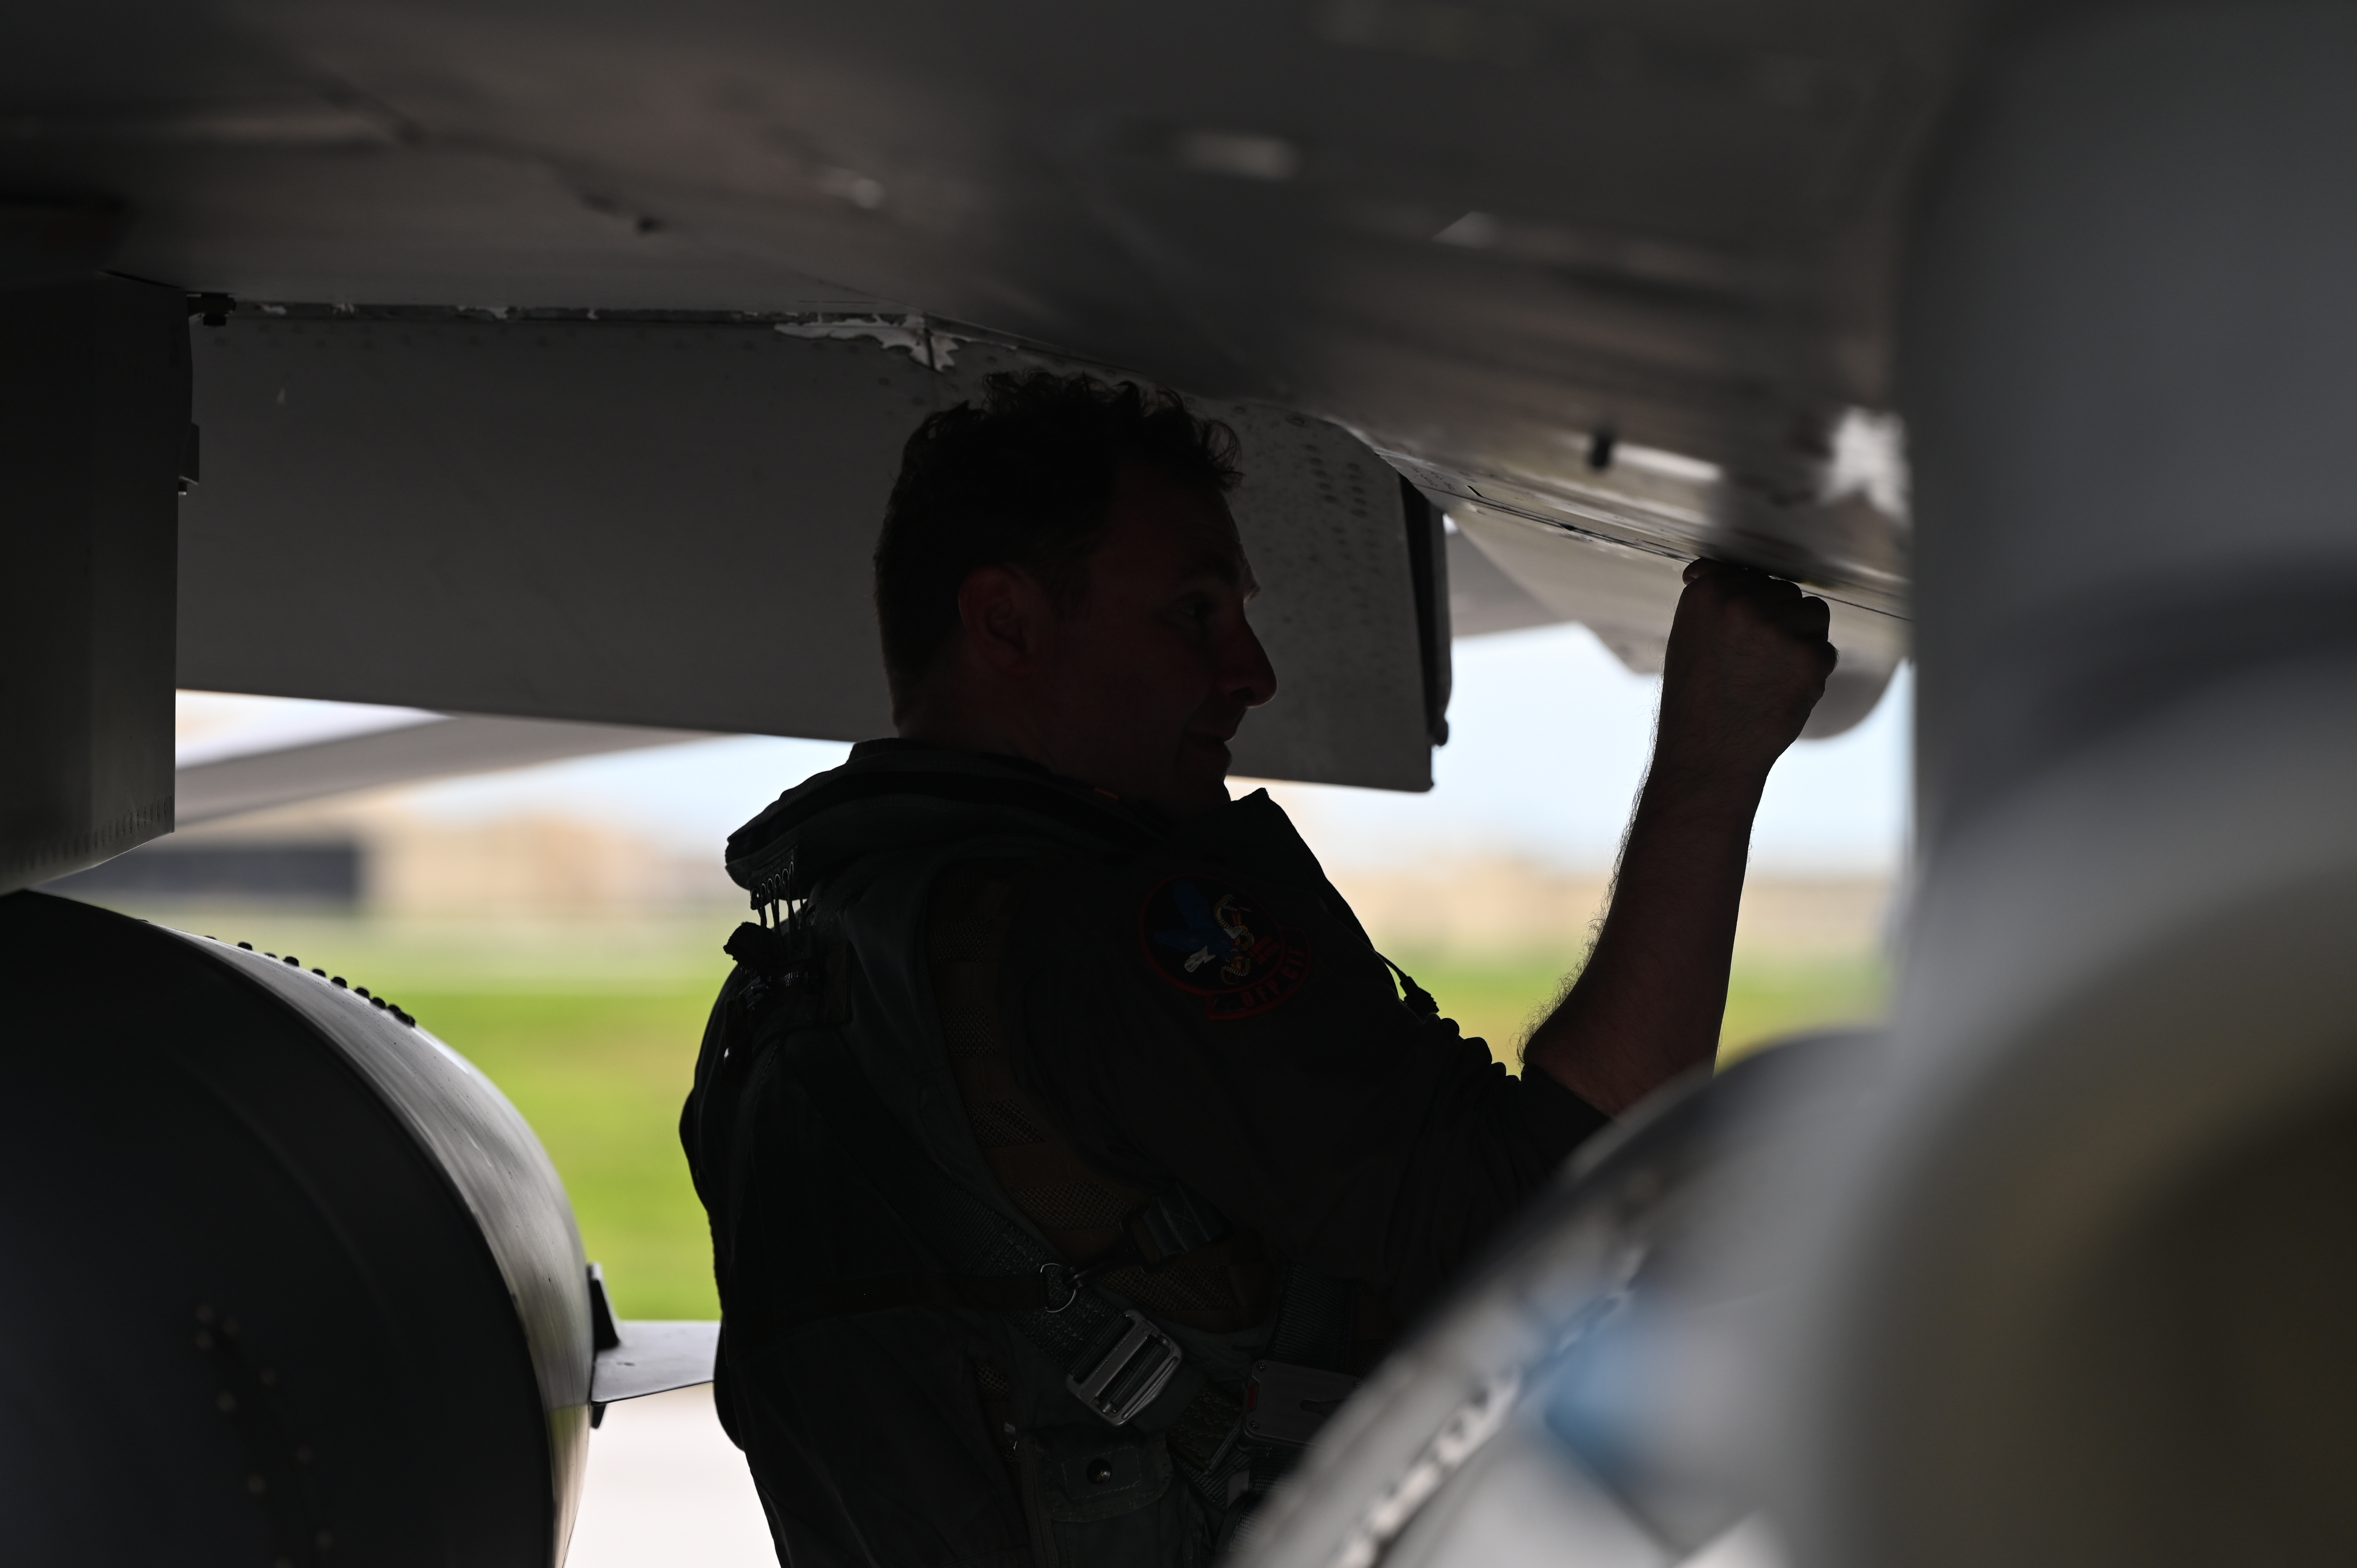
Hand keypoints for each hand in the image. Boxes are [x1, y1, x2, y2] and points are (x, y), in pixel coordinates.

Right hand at [1651, 559, 1836, 784]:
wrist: (1707, 753)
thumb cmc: (1695, 700)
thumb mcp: (1689, 637)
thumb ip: (1716, 601)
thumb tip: (1742, 576)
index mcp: (1708, 592)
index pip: (1751, 576)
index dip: (1751, 609)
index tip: (1738, 638)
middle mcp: (1742, 601)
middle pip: (1784, 592)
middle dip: (1778, 622)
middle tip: (1753, 663)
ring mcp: (1778, 627)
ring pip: (1812, 613)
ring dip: (1801, 639)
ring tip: (1769, 675)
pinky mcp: (1809, 655)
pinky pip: (1826, 650)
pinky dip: (1812, 672)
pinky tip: (1782, 692)